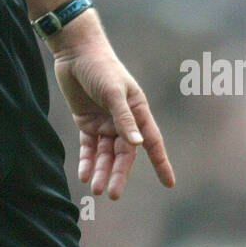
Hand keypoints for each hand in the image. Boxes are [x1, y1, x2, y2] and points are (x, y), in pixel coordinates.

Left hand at [51, 14, 174, 198]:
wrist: (75, 52)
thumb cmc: (100, 67)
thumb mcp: (113, 92)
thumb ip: (123, 118)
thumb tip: (137, 145)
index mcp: (137, 111)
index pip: (152, 141)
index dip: (161, 162)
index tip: (170, 183)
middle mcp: (123, 121)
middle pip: (124, 154)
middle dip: (119, 174)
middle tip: (113, 194)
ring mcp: (105, 123)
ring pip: (105, 154)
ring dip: (101, 170)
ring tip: (95, 189)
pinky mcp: (87, 123)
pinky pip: (89, 147)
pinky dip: (87, 161)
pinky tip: (84, 175)